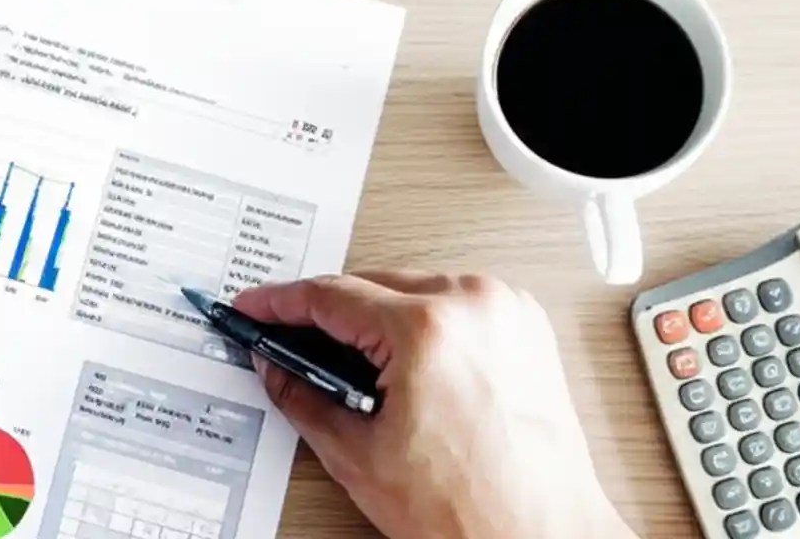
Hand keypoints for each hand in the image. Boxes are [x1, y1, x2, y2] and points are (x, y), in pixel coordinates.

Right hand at [236, 272, 635, 538]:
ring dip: (377, 315)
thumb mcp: (360, 456)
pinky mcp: (527, 324)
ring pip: (416, 288)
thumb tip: (276, 368)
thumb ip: (303, 399)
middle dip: (328, 313)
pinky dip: (425, 322)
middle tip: (290, 342)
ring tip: (349, 360)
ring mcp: (507, 310)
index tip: (255, 308)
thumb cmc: (472, 509)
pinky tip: (403, 359)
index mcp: (428, 329)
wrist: (544, 535)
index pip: (331, 296)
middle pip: (374, 284)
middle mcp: (473, 303)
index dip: (280, 303)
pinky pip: (458, 303)